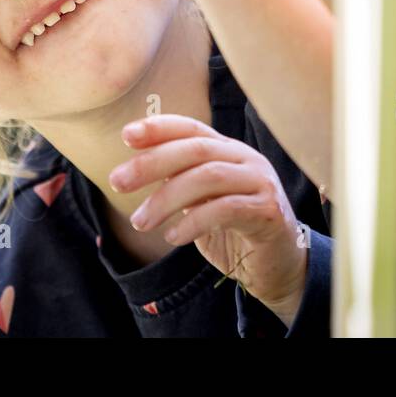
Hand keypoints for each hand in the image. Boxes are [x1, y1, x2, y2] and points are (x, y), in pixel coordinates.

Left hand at [110, 114, 309, 325]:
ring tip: (141, 221)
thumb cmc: (234, 232)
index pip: (191, 128)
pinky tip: (173, 236)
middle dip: (152, 162)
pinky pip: (225, 209)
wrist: (277, 268)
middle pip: (195, 149)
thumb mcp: (200, 203)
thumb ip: (180, 182)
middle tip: (117, 181)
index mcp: (228, 151)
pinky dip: (193, 221)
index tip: (126, 135)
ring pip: (207, 177)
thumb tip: (138, 168)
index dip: (159, 127)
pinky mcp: (268, 211)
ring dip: (166, 198)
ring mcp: (260, 182)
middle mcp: (246, 159)